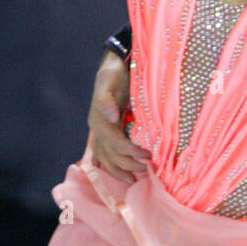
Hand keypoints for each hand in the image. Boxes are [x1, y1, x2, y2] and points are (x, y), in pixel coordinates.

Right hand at [87, 51, 146, 183]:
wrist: (113, 65)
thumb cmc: (113, 73)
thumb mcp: (108, 80)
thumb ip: (106, 99)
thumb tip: (111, 116)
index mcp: (99, 120)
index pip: (116, 144)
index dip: (132, 152)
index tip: (148, 156)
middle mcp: (98, 129)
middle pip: (111, 155)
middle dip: (128, 166)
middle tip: (146, 171)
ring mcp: (99, 131)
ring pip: (105, 158)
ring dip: (118, 171)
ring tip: (132, 180)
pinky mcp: (105, 130)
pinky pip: (104, 153)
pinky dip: (110, 165)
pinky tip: (117, 173)